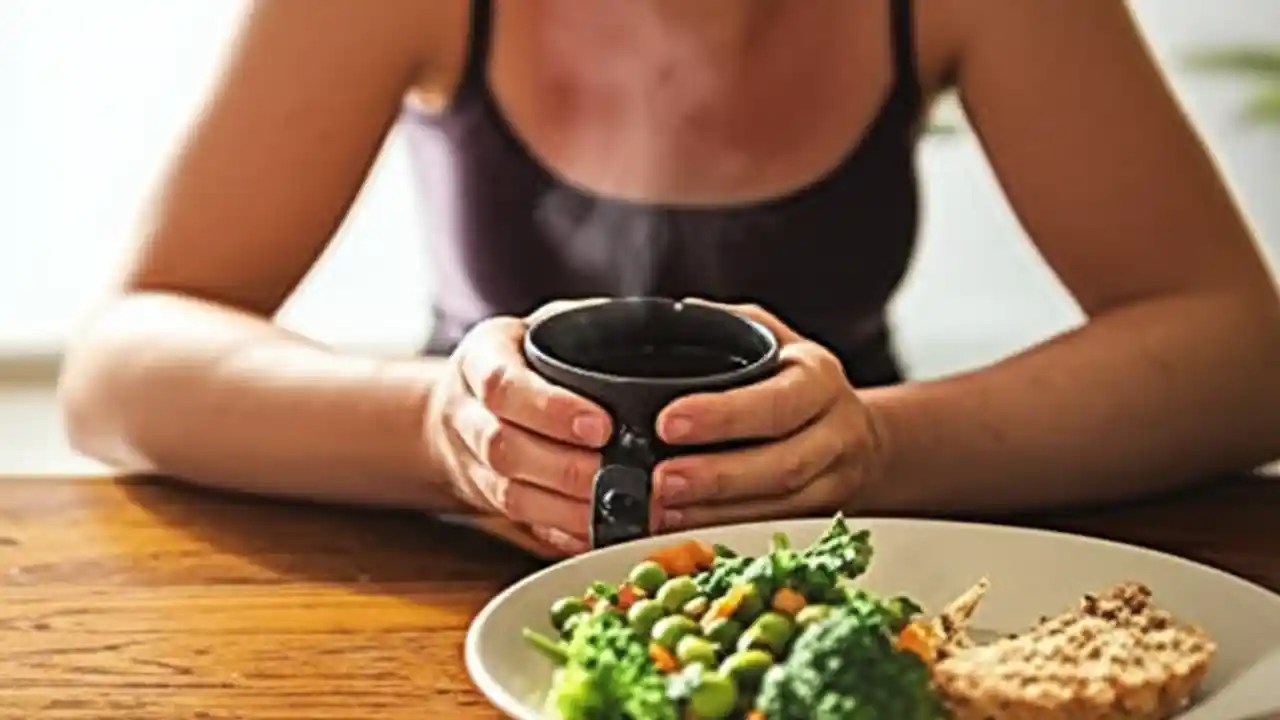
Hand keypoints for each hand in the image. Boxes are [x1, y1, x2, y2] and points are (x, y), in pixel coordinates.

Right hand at [424, 300, 612, 556]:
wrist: (461, 405)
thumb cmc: (523, 357)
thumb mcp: (545, 326)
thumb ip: (589, 324)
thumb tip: (672, 320)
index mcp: (480, 361)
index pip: (503, 386)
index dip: (550, 409)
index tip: (601, 425)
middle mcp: (468, 415)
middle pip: (503, 448)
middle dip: (564, 467)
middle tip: (621, 474)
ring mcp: (473, 464)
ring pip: (511, 496)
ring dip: (567, 509)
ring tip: (620, 508)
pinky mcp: (490, 502)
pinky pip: (524, 526)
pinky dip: (565, 533)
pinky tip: (606, 533)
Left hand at [651, 301, 887, 530]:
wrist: (856, 432)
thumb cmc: (794, 378)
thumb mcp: (770, 338)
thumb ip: (727, 325)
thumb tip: (671, 315)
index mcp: (819, 378)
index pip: (776, 402)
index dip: (723, 416)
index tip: (668, 422)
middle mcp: (837, 431)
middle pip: (782, 464)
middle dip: (717, 477)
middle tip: (660, 480)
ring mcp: (835, 479)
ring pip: (779, 506)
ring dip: (715, 513)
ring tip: (662, 510)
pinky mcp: (820, 515)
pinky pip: (773, 529)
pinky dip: (725, 531)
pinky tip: (684, 527)